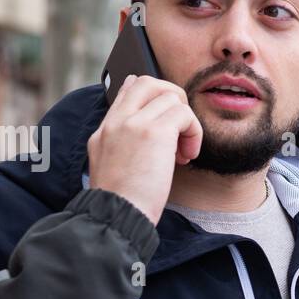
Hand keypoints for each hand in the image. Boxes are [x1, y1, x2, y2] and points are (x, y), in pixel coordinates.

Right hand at [87, 75, 202, 223]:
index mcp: (104, 130)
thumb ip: (123, 146)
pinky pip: (184, 114)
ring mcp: (134, 122)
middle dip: (172, 98)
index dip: (152, 97)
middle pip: (148, 82)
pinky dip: (194, 132)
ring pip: (171, 97)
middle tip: (181, 127)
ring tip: (183, 151)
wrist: (117, 216)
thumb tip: (143, 135)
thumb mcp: (110, 169)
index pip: (127, 91)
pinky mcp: (155, 132)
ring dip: (186, 123)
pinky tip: (187, 156)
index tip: (165, 116)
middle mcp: (117, 121)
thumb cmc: (121, 204)